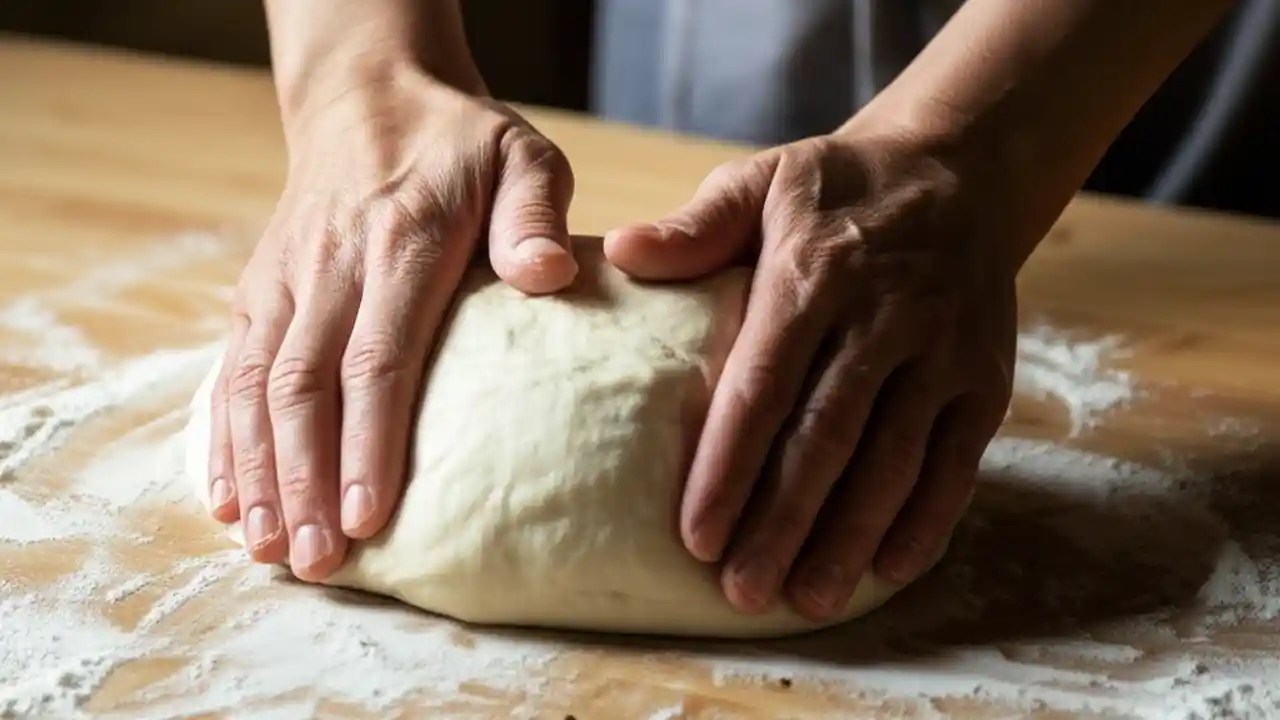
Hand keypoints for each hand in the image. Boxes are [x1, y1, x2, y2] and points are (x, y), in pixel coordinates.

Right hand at [205, 66, 576, 580]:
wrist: (369, 98)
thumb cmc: (461, 143)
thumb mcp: (520, 155)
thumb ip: (535, 211)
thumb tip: (548, 275)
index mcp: (401, 243)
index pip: (377, 357)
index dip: (368, 441)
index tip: (371, 516)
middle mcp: (330, 267)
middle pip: (305, 387)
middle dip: (307, 480)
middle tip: (318, 562)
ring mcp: (285, 279)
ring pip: (257, 386)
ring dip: (260, 471)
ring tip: (269, 548)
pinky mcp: (259, 289)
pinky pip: (232, 369)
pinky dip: (226, 435)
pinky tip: (229, 496)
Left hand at [605, 128, 1017, 619]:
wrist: (958, 170)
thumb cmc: (836, 192)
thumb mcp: (762, 181)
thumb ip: (696, 226)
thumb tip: (620, 254)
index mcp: (815, 274)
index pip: (764, 387)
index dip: (730, 467)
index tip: (696, 537)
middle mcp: (885, 317)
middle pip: (827, 439)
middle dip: (782, 523)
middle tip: (742, 592)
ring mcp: (944, 352)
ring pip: (892, 462)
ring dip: (849, 538)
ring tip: (804, 599)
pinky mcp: (987, 377)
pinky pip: (957, 461)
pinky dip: (926, 520)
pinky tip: (887, 569)